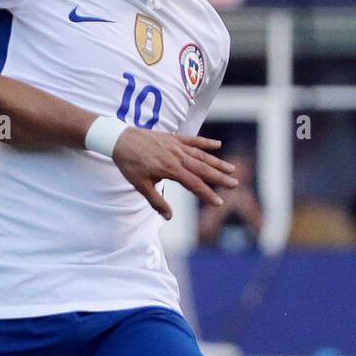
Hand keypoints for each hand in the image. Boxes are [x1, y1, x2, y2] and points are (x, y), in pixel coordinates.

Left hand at [112, 130, 238, 218]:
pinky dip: (205, 143)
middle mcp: (177, 156)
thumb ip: (156, 202)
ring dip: (217, 162)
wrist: (119, 140)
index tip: (219, 202)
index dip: (207, 194)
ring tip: (231, 169)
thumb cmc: (129, 165)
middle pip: (203, 169)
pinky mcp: (173, 138)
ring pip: (201, 155)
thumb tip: (169, 217)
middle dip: (220, 177)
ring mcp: (176, 146)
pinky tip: (217, 145)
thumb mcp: (141, 186)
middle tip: (235, 183)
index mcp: (170, 169)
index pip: (194, 184)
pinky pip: (193, 140)